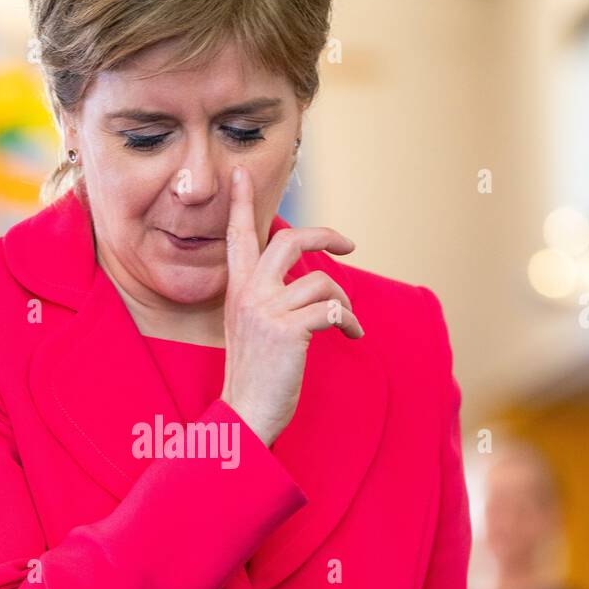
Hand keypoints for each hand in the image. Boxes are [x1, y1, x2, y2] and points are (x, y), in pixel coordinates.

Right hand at [221, 165, 362, 445]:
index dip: (240, 203)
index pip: (237, 237)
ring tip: (348, 323)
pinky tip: (351, 336)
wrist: (245, 414)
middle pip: (287, 240)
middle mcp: (248, 295)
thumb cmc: (255, 377)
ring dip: (344, 301)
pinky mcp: (288, 330)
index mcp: (237, 291)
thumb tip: (307, 283)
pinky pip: (332, 309)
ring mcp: (266, 311)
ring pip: (321, 281)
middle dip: (323, 235)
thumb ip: (268, 301)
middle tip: (348, 245)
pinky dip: (349, 321)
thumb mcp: (253, 329)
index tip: (241, 174)